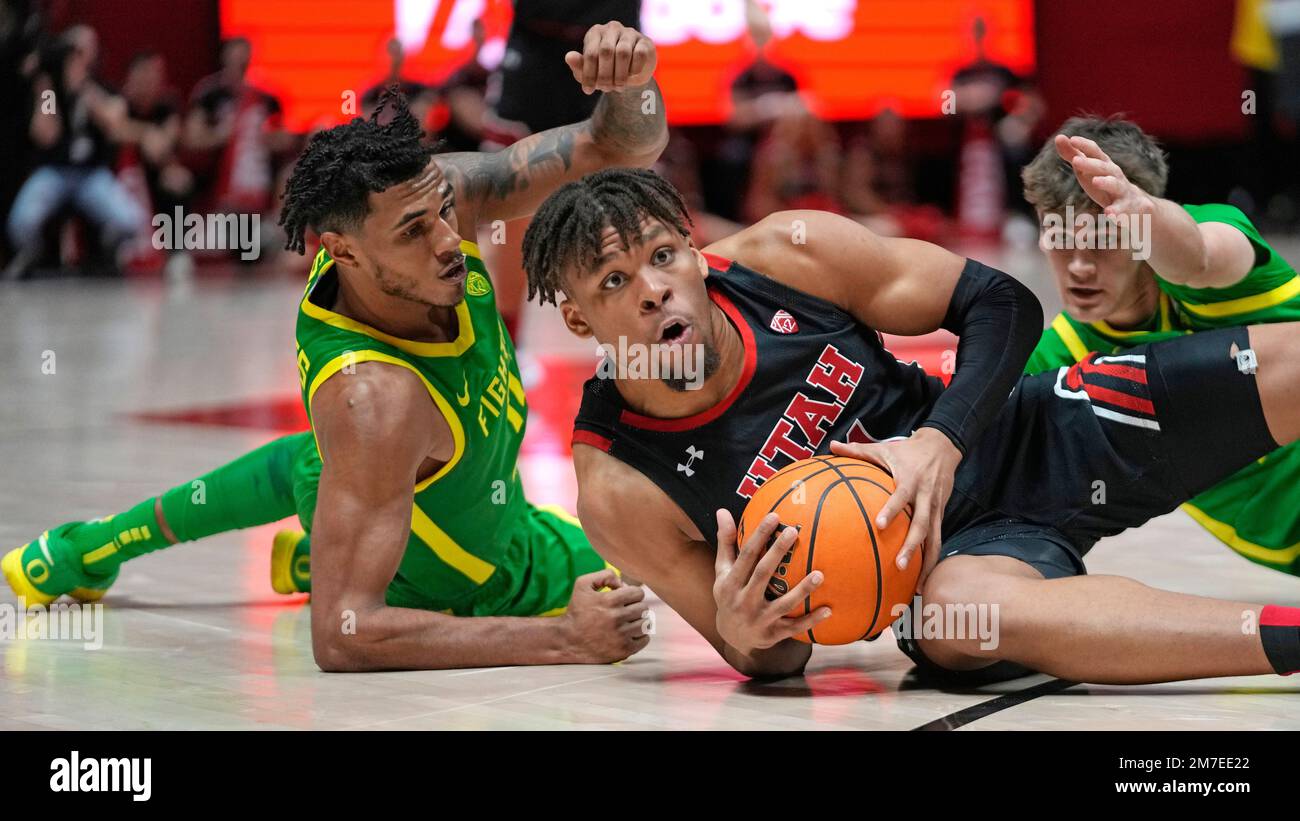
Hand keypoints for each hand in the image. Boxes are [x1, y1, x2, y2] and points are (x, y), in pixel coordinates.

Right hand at [561, 569, 649, 662]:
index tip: (624, 600)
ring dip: (638, 621)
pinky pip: (645, 639)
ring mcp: (621, 635)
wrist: (568, 641)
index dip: (632, 595)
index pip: (638, 593)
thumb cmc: (577, 611)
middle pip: (643, 608)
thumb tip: (622, 582)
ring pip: (646, 623)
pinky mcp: (624, 650)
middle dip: (635, 607)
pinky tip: (629, 634)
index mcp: (609, 600)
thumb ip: (604, 575)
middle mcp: (616, 618)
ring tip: (627, 622)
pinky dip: (640, 636)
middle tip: (625, 611)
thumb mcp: (582, 585)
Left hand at [564, 21, 656, 95]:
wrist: (631, 73)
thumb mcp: (590, 72)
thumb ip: (579, 66)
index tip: (588, 91)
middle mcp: (612, 28)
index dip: (589, 74)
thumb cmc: (606, 70)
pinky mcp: (645, 42)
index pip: (591, 53)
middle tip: (605, 89)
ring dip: (620, 75)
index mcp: (595, 33)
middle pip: (606, 52)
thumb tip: (569, 57)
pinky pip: (639, 54)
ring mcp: (630, 33)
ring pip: (623, 53)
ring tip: (618, 87)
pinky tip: (631, 77)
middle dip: (605, 75)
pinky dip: (634, 70)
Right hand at [713, 509, 829, 653]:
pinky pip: (794, 627)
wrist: (732, 637)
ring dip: (802, 590)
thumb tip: (722, 511)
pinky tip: (829, 610)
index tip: (774, 516)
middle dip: (777, 552)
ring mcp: (759, 619)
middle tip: (794, 531)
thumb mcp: (723, 571)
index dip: (759, 536)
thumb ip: (726, 543)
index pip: (746, 556)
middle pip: (762, 574)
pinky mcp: (772, 634)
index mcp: (730, 583)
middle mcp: (743, 601)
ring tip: (820, 574)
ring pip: (783, 604)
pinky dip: (811, 620)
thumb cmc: (731, 594)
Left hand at [829, 426, 960, 584]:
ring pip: (934, 537)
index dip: (892, 509)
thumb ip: (857, 449)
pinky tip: (923, 578)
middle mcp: (925, 495)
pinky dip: (932, 559)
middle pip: (921, 524)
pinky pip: (938, 539)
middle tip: (899, 565)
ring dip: (926, 561)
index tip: (879, 524)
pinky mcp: (940, 514)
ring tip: (916, 584)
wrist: (943, 447)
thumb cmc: (907, 450)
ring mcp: (935, 507)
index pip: (900, 496)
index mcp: (910, 479)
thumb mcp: (883, 447)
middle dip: (912, 545)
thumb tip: (831, 446)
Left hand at [1054, 134, 1154, 219]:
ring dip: (1106, 182)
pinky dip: (1117, 212)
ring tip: (1095, 181)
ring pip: (1116, 185)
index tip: (1072, 139)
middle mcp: (1115, 175)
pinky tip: (1108, 214)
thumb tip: (1059, 137)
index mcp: (1105, 165)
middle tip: (1075, 161)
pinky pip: (1123, 210)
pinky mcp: (1128, 208)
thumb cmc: (1105, 185)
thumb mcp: (1088, 170)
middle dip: (1090, 164)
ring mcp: (1123, 191)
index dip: (1084, 145)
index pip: (1095, 152)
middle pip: (1103, 168)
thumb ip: (1073, 155)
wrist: (1137, 205)